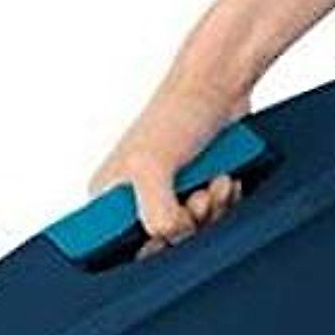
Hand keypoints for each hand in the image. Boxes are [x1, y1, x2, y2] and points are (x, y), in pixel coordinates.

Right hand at [90, 71, 249, 257]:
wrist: (220, 86)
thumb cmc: (178, 112)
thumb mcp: (152, 166)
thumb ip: (155, 212)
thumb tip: (171, 238)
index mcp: (108, 197)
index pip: (119, 249)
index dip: (148, 249)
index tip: (167, 234)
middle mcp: (135, 200)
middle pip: (165, 245)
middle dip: (190, 226)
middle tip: (198, 200)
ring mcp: (169, 196)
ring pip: (194, 233)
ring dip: (213, 211)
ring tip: (215, 182)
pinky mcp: (197, 191)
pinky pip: (214, 219)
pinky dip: (225, 204)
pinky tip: (225, 181)